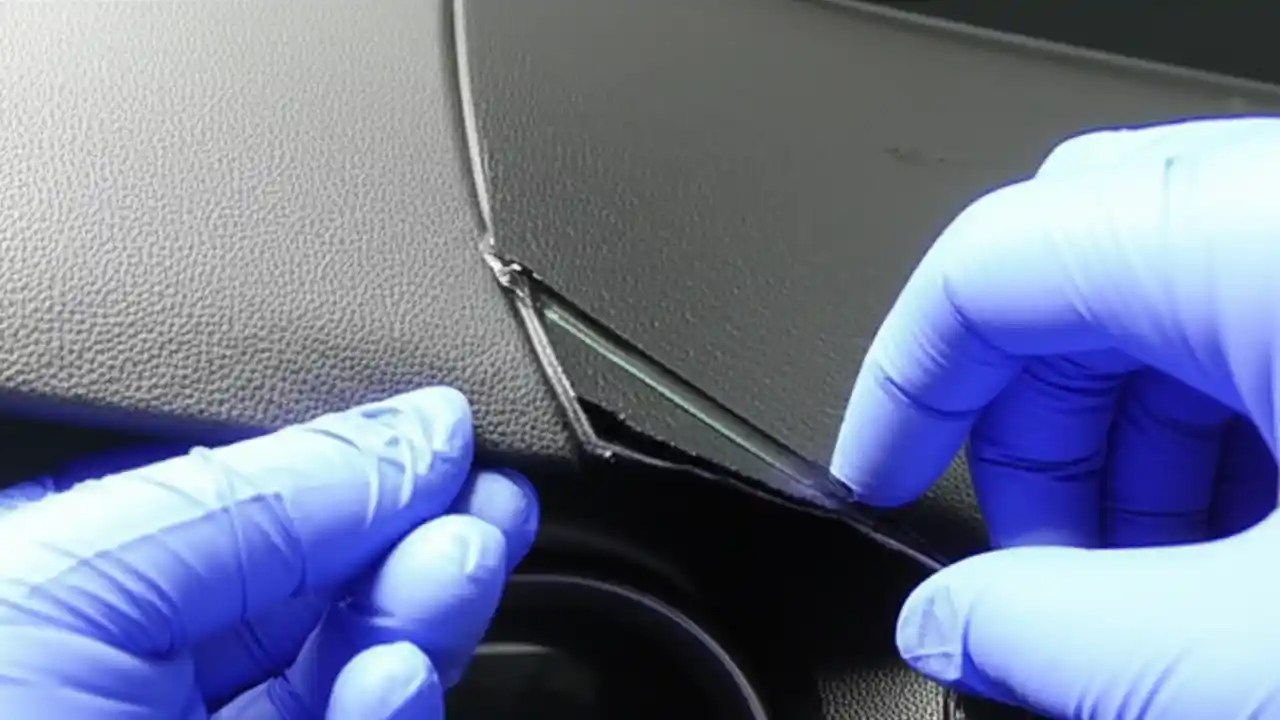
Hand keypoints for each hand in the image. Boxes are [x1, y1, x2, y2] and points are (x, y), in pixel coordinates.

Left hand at [0, 387, 538, 718]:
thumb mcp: (70, 576)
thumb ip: (251, 499)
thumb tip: (416, 433)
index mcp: (72, 595)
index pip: (237, 507)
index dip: (345, 469)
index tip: (440, 437)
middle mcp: (139, 678)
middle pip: (313, 584)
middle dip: (411, 530)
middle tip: (484, 497)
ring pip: (355, 667)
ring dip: (423, 612)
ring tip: (465, 559)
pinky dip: (397, 707)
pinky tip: (400, 673)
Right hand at [832, 118, 1279, 718]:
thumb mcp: (1267, 649)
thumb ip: (1066, 639)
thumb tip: (948, 629)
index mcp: (1258, 239)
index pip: (988, 262)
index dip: (900, 383)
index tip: (874, 478)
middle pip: (1069, 285)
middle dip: (1024, 442)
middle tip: (1035, 572)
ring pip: (1166, 310)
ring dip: (1123, 456)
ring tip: (1153, 589)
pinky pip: (1259, 328)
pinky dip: (1215, 440)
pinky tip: (1244, 554)